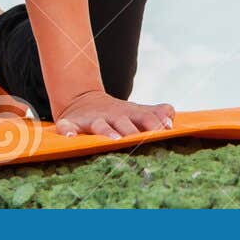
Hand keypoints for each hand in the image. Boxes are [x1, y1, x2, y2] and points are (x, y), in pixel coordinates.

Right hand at [52, 89, 174, 139]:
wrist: (84, 100)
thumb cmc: (117, 113)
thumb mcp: (136, 111)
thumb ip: (156, 113)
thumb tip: (172, 117)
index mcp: (129, 113)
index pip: (146, 116)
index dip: (155, 122)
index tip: (165, 129)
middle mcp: (112, 115)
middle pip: (124, 121)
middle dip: (132, 130)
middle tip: (139, 139)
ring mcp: (92, 119)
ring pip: (99, 125)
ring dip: (107, 131)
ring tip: (114, 140)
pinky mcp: (72, 124)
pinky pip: (67, 127)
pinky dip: (67, 131)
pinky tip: (69, 138)